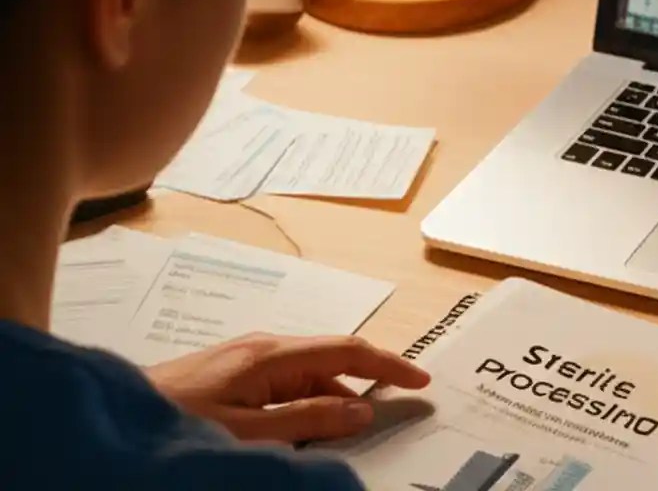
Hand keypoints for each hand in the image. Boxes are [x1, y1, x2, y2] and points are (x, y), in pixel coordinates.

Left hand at [145, 333, 430, 443]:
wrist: (114, 420)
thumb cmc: (175, 423)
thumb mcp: (249, 432)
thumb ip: (308, 419)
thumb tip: (360, 409)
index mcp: (271, 356)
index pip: (347, 350)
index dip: (389, 364)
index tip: (420, 380)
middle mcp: (261, 347)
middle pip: (331, 356)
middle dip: (371, 375)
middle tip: (402, 397)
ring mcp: (244, 357)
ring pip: (308, 370)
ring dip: (338, 390)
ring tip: (359, 419)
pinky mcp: (230, 371)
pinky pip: (286, 379)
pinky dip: (311, 395)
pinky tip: (310, 419)